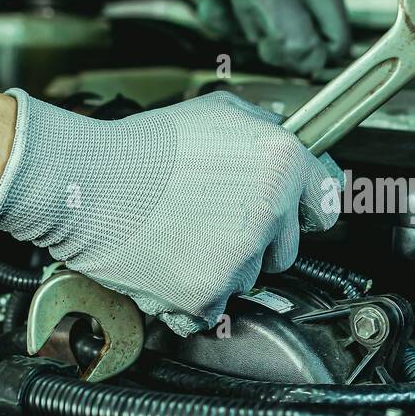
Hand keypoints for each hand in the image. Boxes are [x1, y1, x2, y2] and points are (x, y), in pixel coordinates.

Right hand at [0, 91, 341, 335]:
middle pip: (288, 248)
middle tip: (214, 219)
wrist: (84, 184)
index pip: (329, 201)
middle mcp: (270, 211)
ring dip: (225, 265)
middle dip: (259, 239)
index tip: (298, 213)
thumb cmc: (142, 148)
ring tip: (183, 232)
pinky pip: (218, 304)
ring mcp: (241, 257)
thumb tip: (290, 144)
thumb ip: (266, 129)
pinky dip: (197, 292)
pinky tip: (172, 259)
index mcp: (281, 161)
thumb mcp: (218, 111)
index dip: (309, 207)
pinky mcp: (210, 293)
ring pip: (251, 277)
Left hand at [115, 0, 349, 75]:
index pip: (336, 42)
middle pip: (301, 39)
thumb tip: (311, 59)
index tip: (271, 47)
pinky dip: (228, 9)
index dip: (306, 56)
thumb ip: (288, 26)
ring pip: (270, 27)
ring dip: (240, 22)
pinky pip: (250, 10)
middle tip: (244, 14)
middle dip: (266, 37)